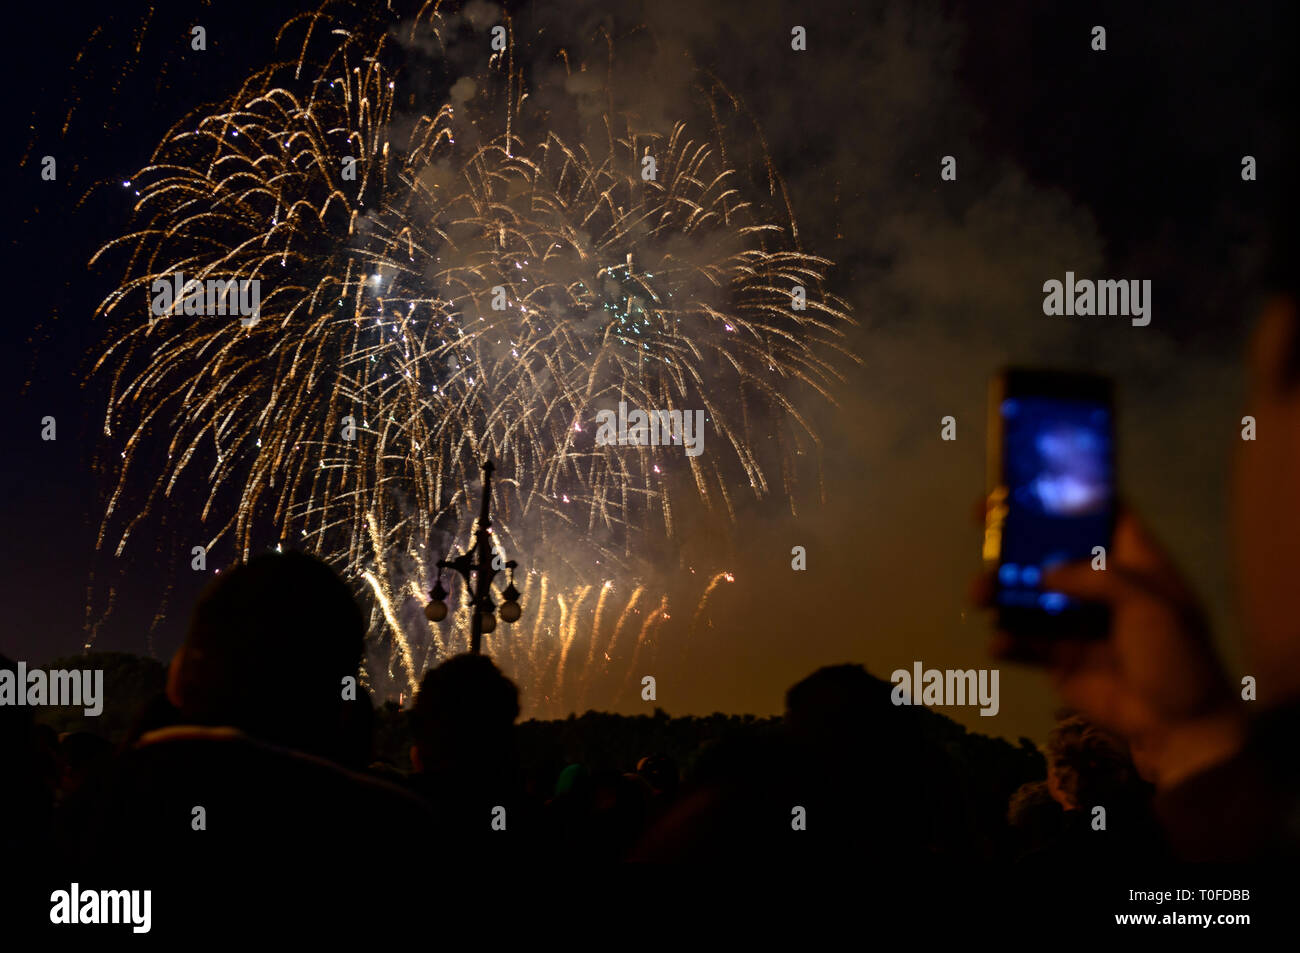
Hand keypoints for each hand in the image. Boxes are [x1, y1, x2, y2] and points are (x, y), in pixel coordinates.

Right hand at [973, 510, 1245, 789]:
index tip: (1033, 478)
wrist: (1177, 727)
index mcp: (1133, 563)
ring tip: (979, 594)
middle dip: (1015, 534)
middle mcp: (1100, 585)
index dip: (1071, 492)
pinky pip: (1023, 640)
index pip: (1103, 513)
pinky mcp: (1059, 656)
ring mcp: (1077, 620)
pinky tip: (999, 641)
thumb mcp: (1150, 605)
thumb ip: (1097, 579)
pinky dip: (1006, 639)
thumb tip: (1043, 574)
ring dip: (999, 589)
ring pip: (1027, 593)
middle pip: (1051, 547)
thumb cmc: (1175, 655)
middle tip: (981, 518)